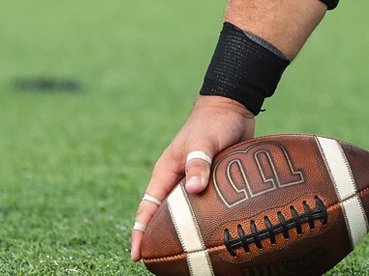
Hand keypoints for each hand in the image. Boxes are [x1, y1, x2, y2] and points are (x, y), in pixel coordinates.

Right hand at [129, 95, 256, 260]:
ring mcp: (194, 183)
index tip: (136, 256)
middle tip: (163, 264)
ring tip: (189, 258)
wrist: (232, 108)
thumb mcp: (204, 141)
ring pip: (185, 215)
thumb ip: (199, 162)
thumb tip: (195, 189)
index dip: (139, 233)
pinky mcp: (212, 183)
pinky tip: (213, 238)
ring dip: (185, 233)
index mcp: (166, 172)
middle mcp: (177, 181)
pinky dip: (205, 223)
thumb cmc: (213, 122)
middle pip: (163, 217)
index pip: (147, 208)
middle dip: (159, 240)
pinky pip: (204, 208)